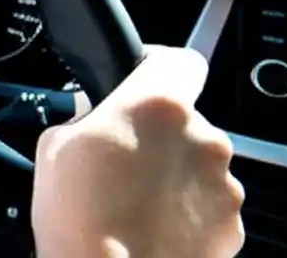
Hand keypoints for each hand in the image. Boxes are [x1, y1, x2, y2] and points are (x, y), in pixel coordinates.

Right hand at [31, 45, 244, 257]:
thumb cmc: (79, 219)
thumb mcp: (55, 145)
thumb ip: (86, 117)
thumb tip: (98, 115)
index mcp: (159, 106)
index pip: (180, 60)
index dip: (159, 69)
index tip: (143, 81)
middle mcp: (203, 138)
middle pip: (186, 120)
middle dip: (159, 135)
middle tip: (122, 160)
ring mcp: (224, 185)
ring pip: (199, 164)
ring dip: (174, 175)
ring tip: (135, 202)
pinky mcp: (231, 226)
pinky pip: (209, 205)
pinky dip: (188, 212)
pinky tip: (152, 227)